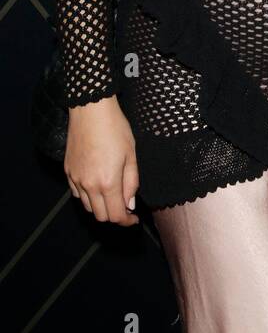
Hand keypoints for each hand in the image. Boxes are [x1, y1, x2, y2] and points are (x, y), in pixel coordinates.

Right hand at [65, 97, 139, 226]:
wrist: (91, 110)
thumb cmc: (115, 128)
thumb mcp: (131, 155)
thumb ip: (131, 182)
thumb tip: (130, 204)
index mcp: (108, 182)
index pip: (116, 216)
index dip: (126, 221)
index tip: (134, 219)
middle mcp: (89, 185)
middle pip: (101, 216)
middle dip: (115, 216)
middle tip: (125, 208)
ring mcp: (75, 179)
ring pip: (87, 207)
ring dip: (101, 207)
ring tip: (112, 196)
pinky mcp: (68, 171)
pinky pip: (76, 194)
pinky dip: (87, 197)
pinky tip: (97, 187)